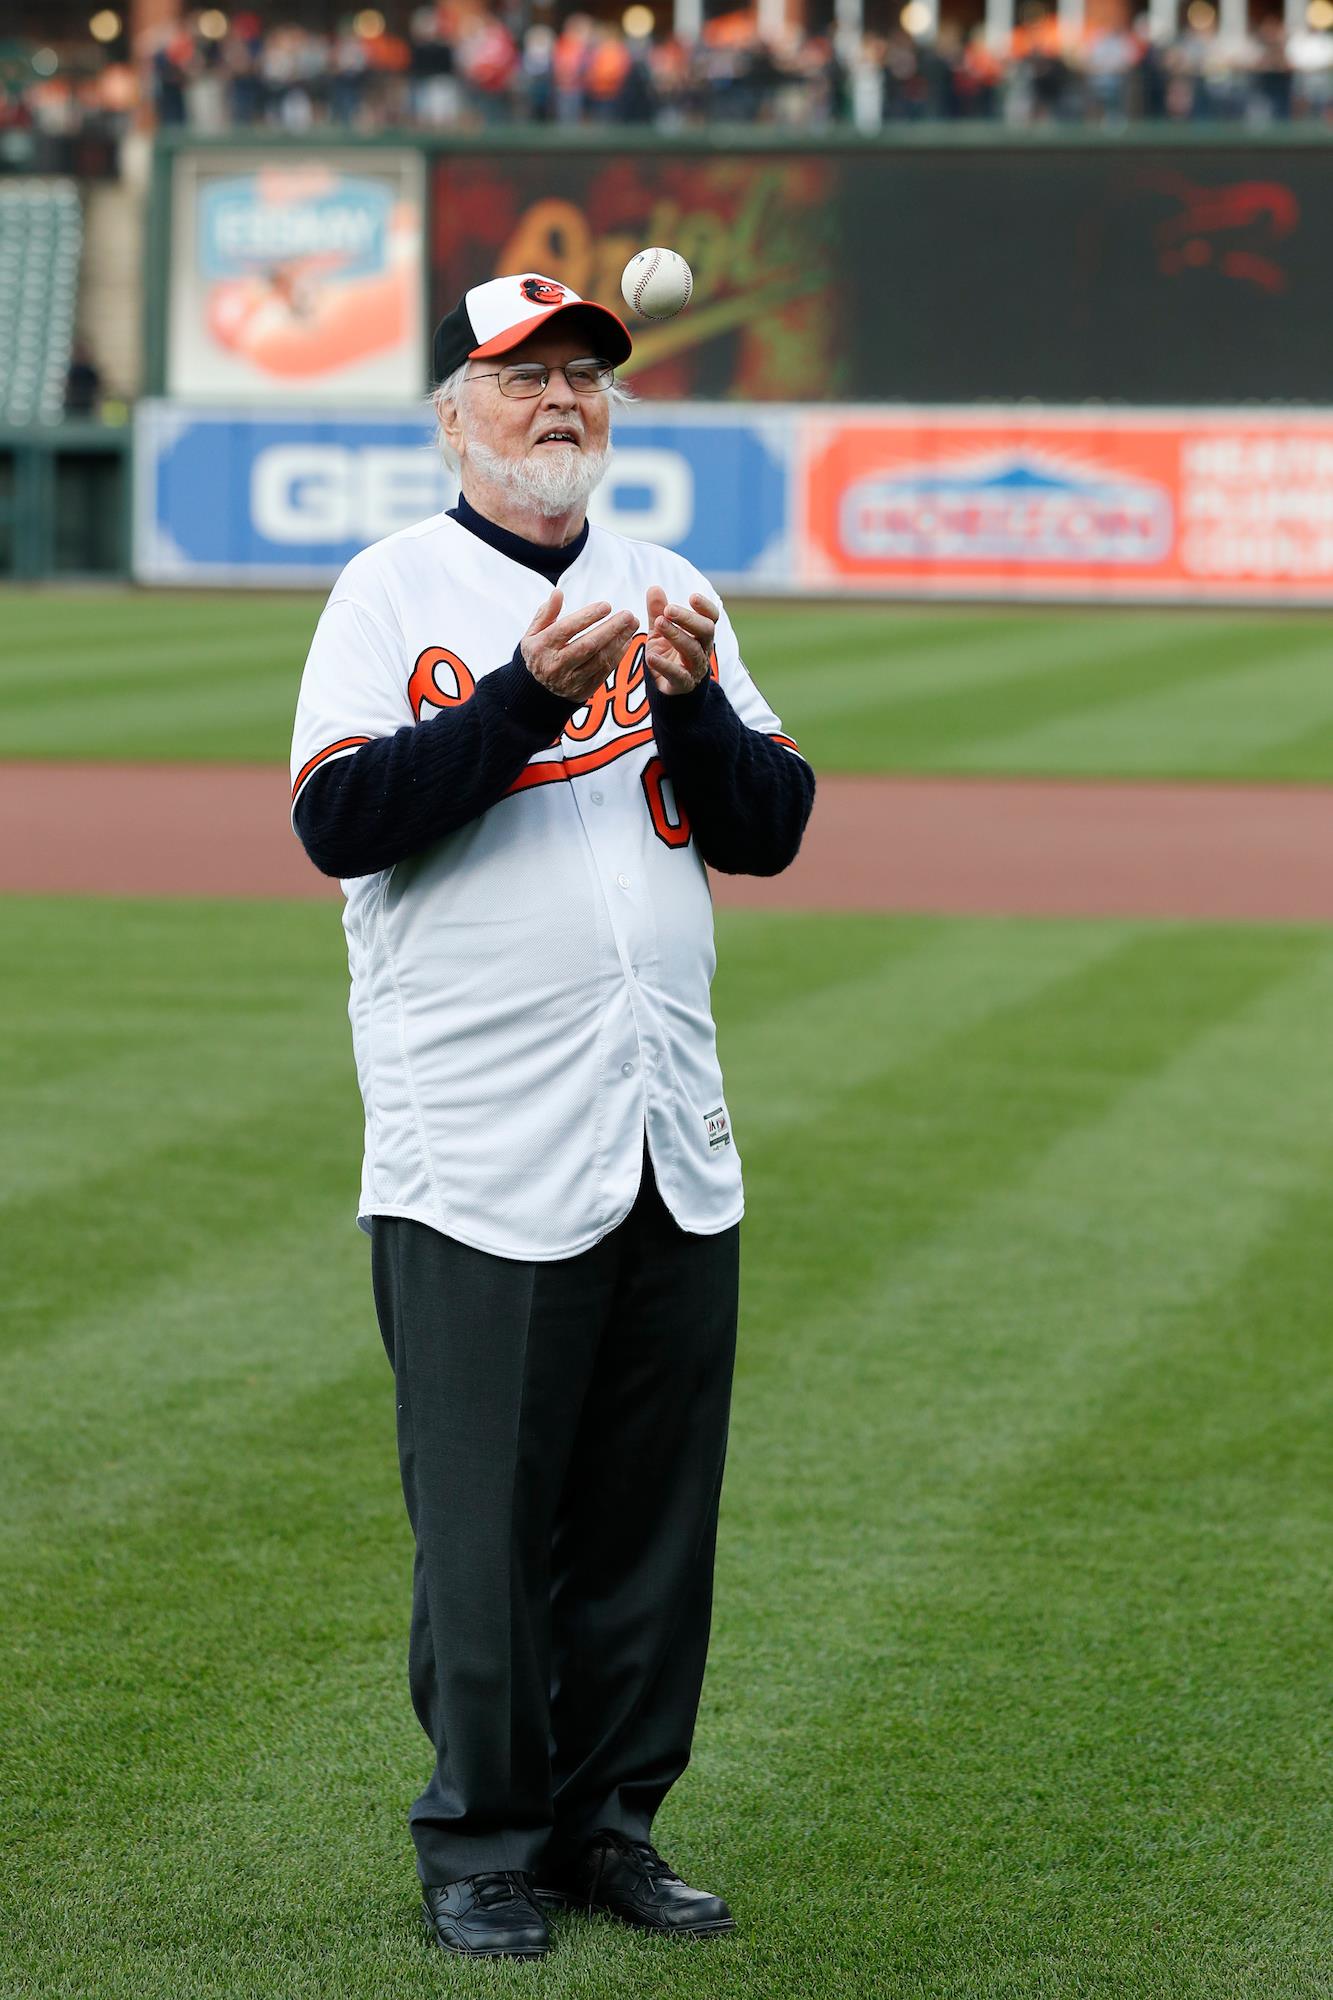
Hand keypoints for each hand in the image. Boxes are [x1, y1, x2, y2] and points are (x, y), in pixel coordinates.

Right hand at [521, 590, 639, 705]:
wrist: (538, 690)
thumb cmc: (540, 652)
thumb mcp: (534, 632)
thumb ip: (546, 613)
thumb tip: (558, 593)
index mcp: (541, 647)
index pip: (567, 629)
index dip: (588, 616)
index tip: (606, 606)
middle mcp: (555, 665)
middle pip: (587, 645)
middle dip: (611, 629)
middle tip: (628, 615)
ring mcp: (570, 681)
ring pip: (599, 659)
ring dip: (619, 641)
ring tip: (632, 624)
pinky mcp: (583, 690)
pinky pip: (605, 671)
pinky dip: (618, 655)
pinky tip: (627, 640)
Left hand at [644, 586, 717, 695]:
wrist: (669, 687)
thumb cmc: (669, 653)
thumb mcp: (661, 631)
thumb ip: (658, 612)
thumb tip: (654, 588)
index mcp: (700, 633)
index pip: (711, 618)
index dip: (705, 607)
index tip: (692, 597)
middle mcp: (702, 649)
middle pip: (706, 630)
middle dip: (688, 618)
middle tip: (669, 609)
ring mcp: (694, 668)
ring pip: (692, 650)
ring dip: (676, 635)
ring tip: (659, 624)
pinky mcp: (683, 684)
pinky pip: (678, 675)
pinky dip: (664, 666)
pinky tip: (651, 656)